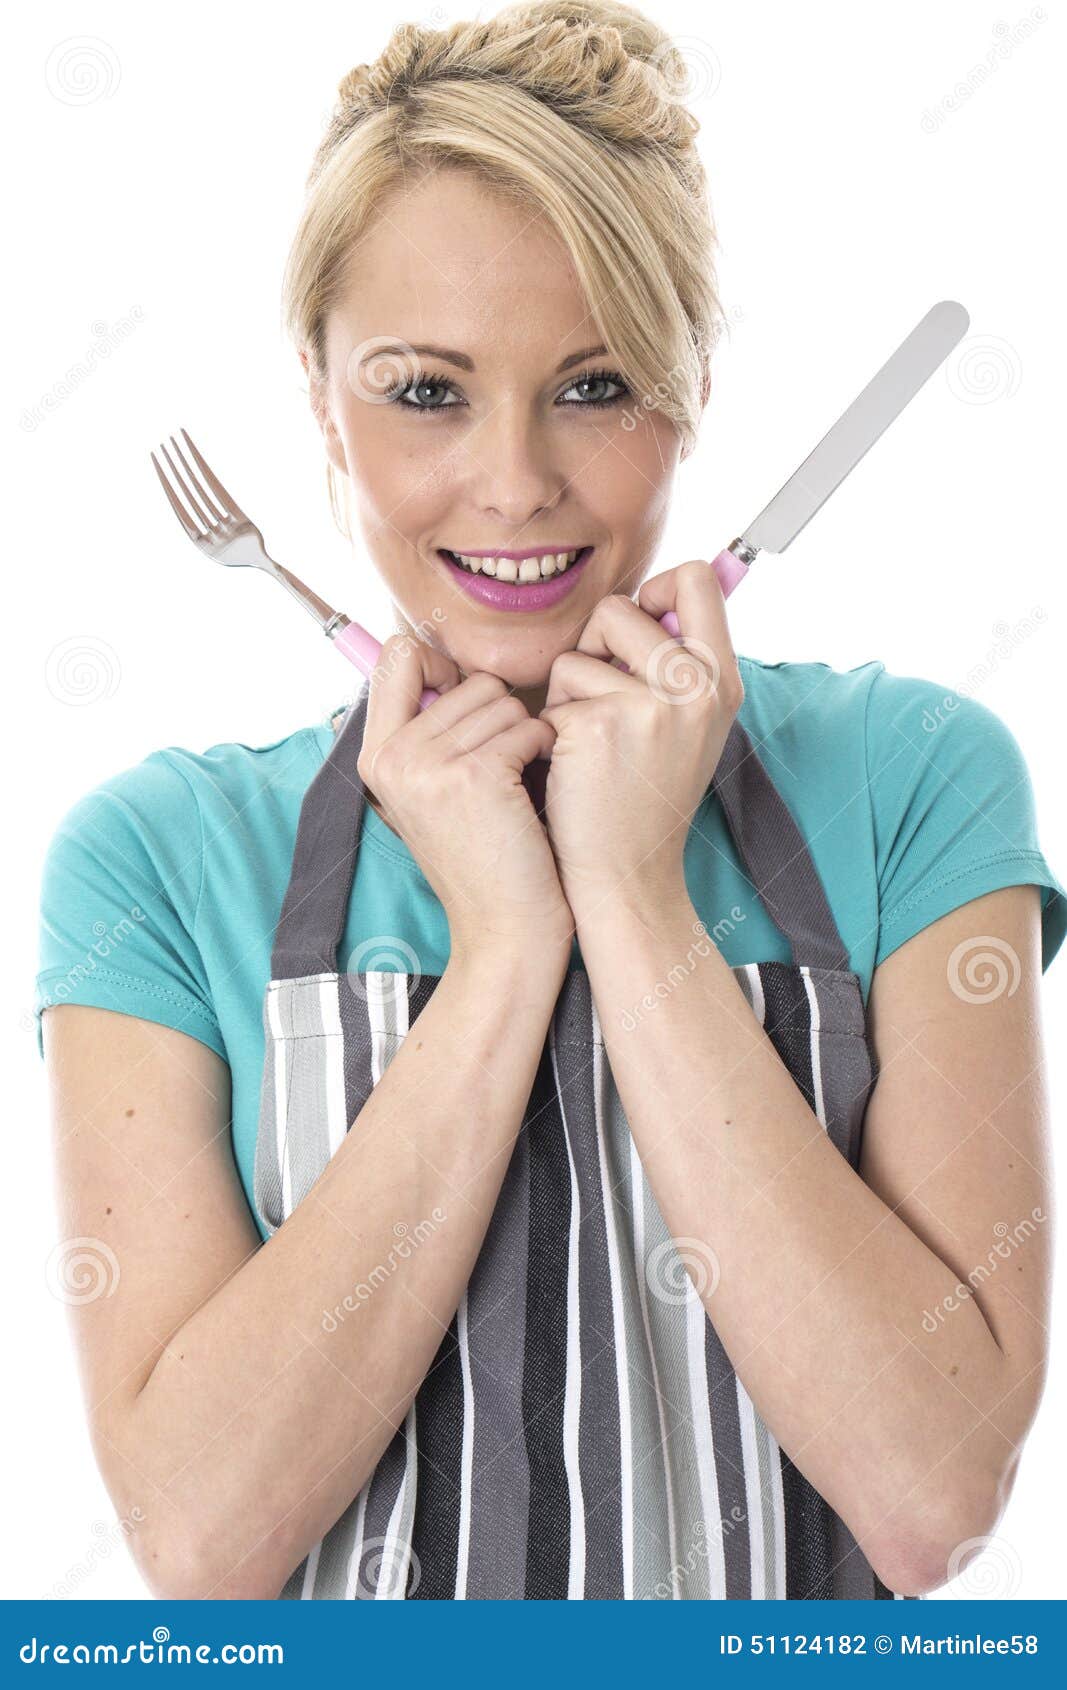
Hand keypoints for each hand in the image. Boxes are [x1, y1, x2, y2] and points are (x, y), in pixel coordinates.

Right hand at [358, 636, 574, 959]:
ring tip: (518, 787)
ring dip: (526, 736)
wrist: (505, 932)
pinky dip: (545, 751)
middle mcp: (391, 755)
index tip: (471, 703)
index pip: (399, 656)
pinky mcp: (473, 775)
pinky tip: (536, 792)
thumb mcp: (432, 793)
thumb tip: (444, 661)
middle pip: (467, 678)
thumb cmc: (486, 858)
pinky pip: (528, 726)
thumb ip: (428, 731)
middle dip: (501, 714)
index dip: (445, 666)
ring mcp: (427, 765)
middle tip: (503, 771)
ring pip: (503, 700)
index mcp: (374, 755)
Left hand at [538, 560, 743, 917]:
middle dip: (594, 646)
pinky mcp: (600, 724)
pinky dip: (550, 726)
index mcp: (721, 682)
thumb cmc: (645, 799)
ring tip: (587, 741)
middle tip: (600, 699)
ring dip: (567, 691)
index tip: (638, 624)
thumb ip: (680, 662)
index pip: (697, 579)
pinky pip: (553, 693)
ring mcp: (650, 705)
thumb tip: (656, 593)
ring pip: (578, 650)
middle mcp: (695, 687)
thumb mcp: (689, 727)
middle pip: (620, 606)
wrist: (627, 876)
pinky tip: (570, 767)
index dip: (654, 588)